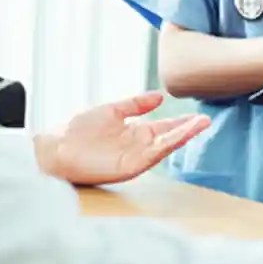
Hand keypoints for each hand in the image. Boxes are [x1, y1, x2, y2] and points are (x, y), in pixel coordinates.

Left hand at [35, 91, 209, 185]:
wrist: (56, 147)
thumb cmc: (78, 130)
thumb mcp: (112, 110)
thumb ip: (135, 104)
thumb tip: (159, 96)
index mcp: (135, 132)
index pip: (164, 127)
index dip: (181, 122)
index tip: (199, 115)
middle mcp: (138, 146)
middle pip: (169, 137)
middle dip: (187, 129)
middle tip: (206, 120)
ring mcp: (135, 157)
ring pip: (165, 146)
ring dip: (183, 136)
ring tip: (200, 125)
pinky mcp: (129, 166)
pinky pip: (153, 155)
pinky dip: (167, 146)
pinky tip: (179, 136)